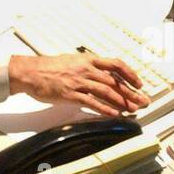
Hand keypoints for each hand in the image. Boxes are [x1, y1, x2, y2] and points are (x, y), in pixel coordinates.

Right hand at [8, 53, 149, 115]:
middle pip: (114, 81)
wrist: (30, 72)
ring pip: (106, 92)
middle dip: (131, 92)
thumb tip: (103, 73)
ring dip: (121, 101)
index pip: (116, 64)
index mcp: (88, 60)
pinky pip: (91, 102)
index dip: (130, 74)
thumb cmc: (50, 67)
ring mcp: (79, 82)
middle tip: (143, 101)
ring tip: (132, 109)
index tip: (139, 83)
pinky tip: (114, 114)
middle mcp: (86, 70)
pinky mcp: (71, 95)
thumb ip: (89, 66)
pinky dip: (105, 109)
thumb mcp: (73, 61)